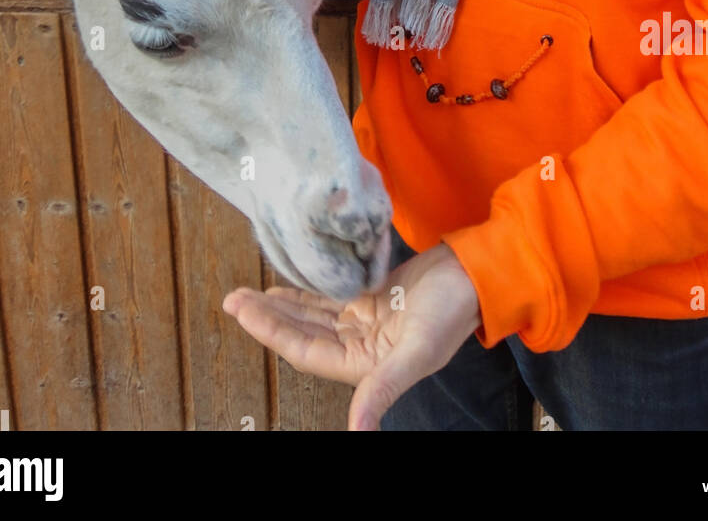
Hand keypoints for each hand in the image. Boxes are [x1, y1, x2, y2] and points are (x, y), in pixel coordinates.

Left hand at [223, 243, 481, 430]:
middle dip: (266, 317)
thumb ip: (383, 390)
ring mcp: (363, 321)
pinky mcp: (369, 298)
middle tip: (232, 298)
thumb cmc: (451, 311)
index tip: (243, 311)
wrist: (474, 275)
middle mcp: (359, 346)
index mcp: (366, 364)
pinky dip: (303, 293)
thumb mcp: (417, 352)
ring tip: (246, 293)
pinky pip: (327, 298)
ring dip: (279, 305)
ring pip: (310, 315)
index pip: (306, 351)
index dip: (272, 332)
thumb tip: (359, 432)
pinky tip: (282, 286)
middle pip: (301, 333)